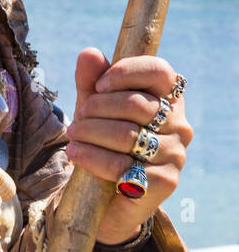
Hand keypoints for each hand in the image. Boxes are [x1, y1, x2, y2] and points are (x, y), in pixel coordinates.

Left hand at [67, 48, 191, 244]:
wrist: (103, 197)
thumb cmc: (102, 142)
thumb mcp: (92, 107)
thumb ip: (91, 81)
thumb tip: (90, 53)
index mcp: (168, 100)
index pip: (159, 71)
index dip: (125, 72)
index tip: (98, 86)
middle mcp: (180, 126)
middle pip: (136, 104)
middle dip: (95, 109)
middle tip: (76, 121)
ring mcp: (175, 155)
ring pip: (127, 134)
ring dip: (89, 133)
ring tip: (72, 136)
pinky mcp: (164, 182)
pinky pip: (123, 164)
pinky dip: (92, 157)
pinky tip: (76, 154)